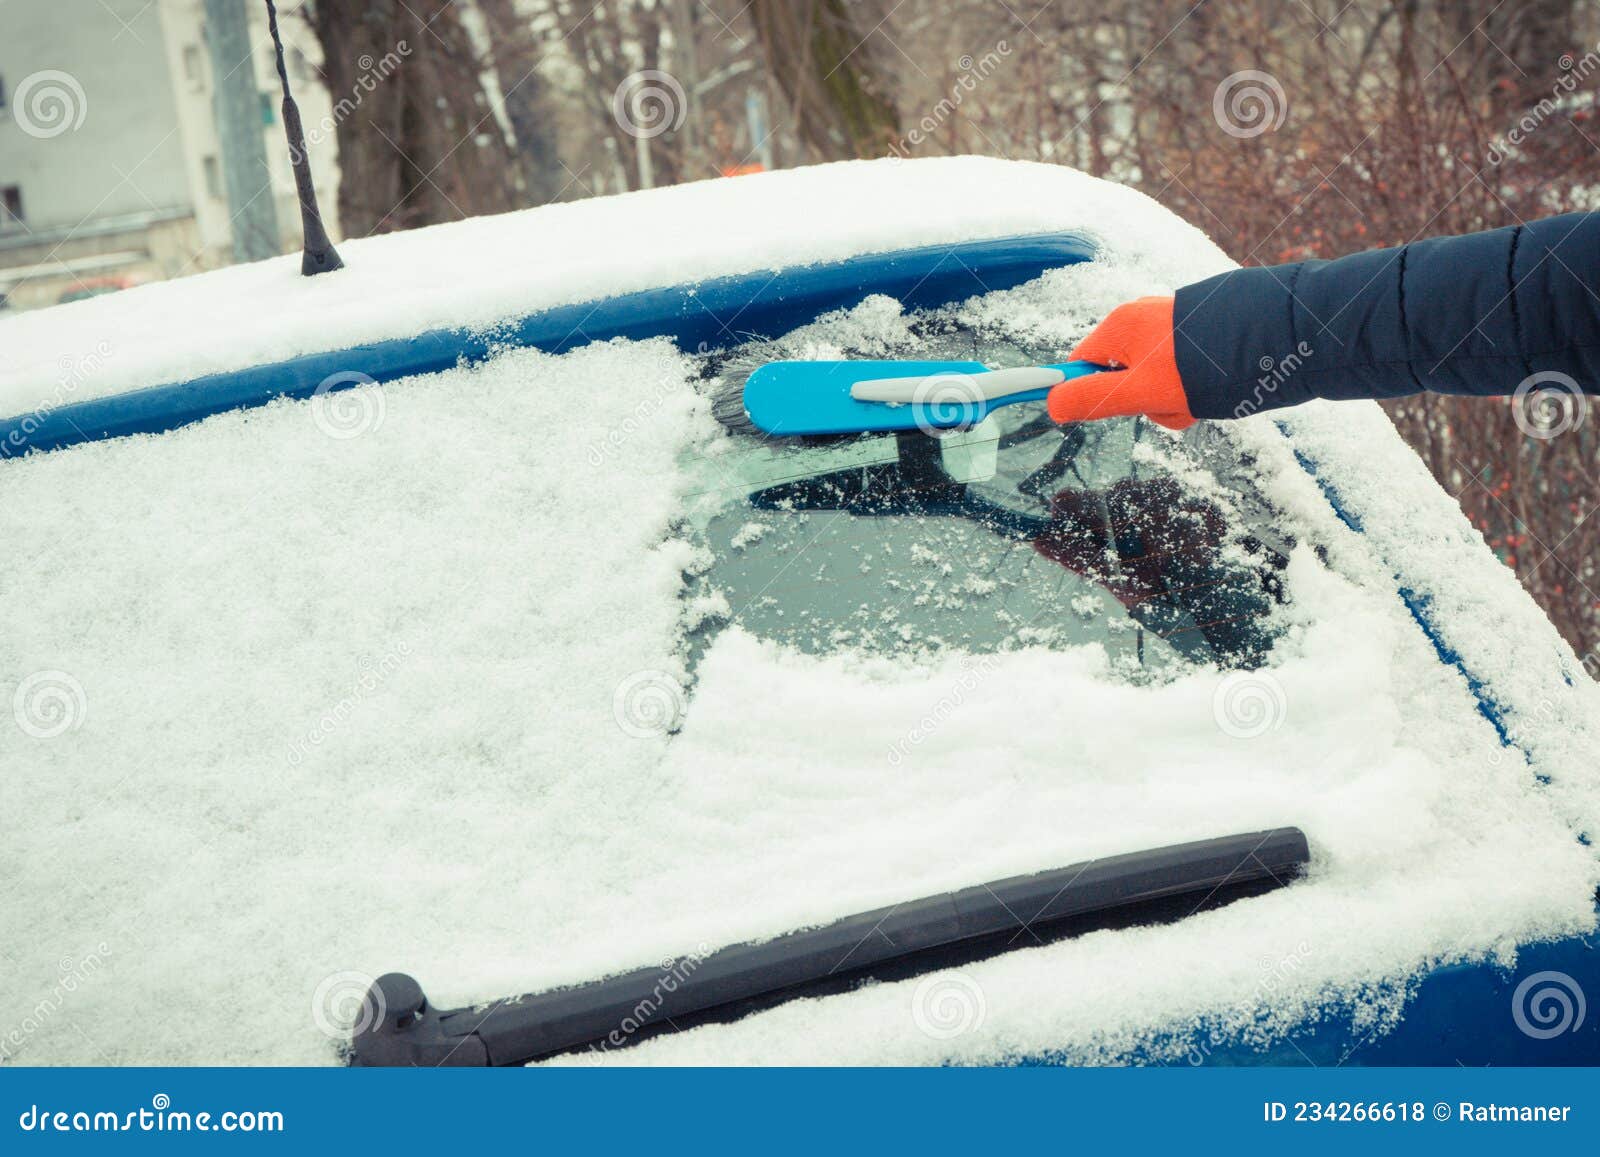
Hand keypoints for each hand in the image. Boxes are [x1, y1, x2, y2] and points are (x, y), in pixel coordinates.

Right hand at [1047, 296, 1194, 429]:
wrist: (1265, 338)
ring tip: (1191, 399)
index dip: (1082, 391)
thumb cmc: (1199, 366)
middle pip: (1117, 372)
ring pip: (1149, 375)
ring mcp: (1169, 322)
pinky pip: (1176, 366)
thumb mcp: (1137, 391)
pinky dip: (1187, 383)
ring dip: (1165, 397)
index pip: (1079, 364)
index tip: (1093, 410)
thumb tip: (1052, 405)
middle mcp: (1140, 317)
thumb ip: (1091, 399)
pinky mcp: (1194, 330)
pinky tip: (1206, 387)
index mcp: (1119, 326)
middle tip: (1162, 405)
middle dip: (1137, 398)